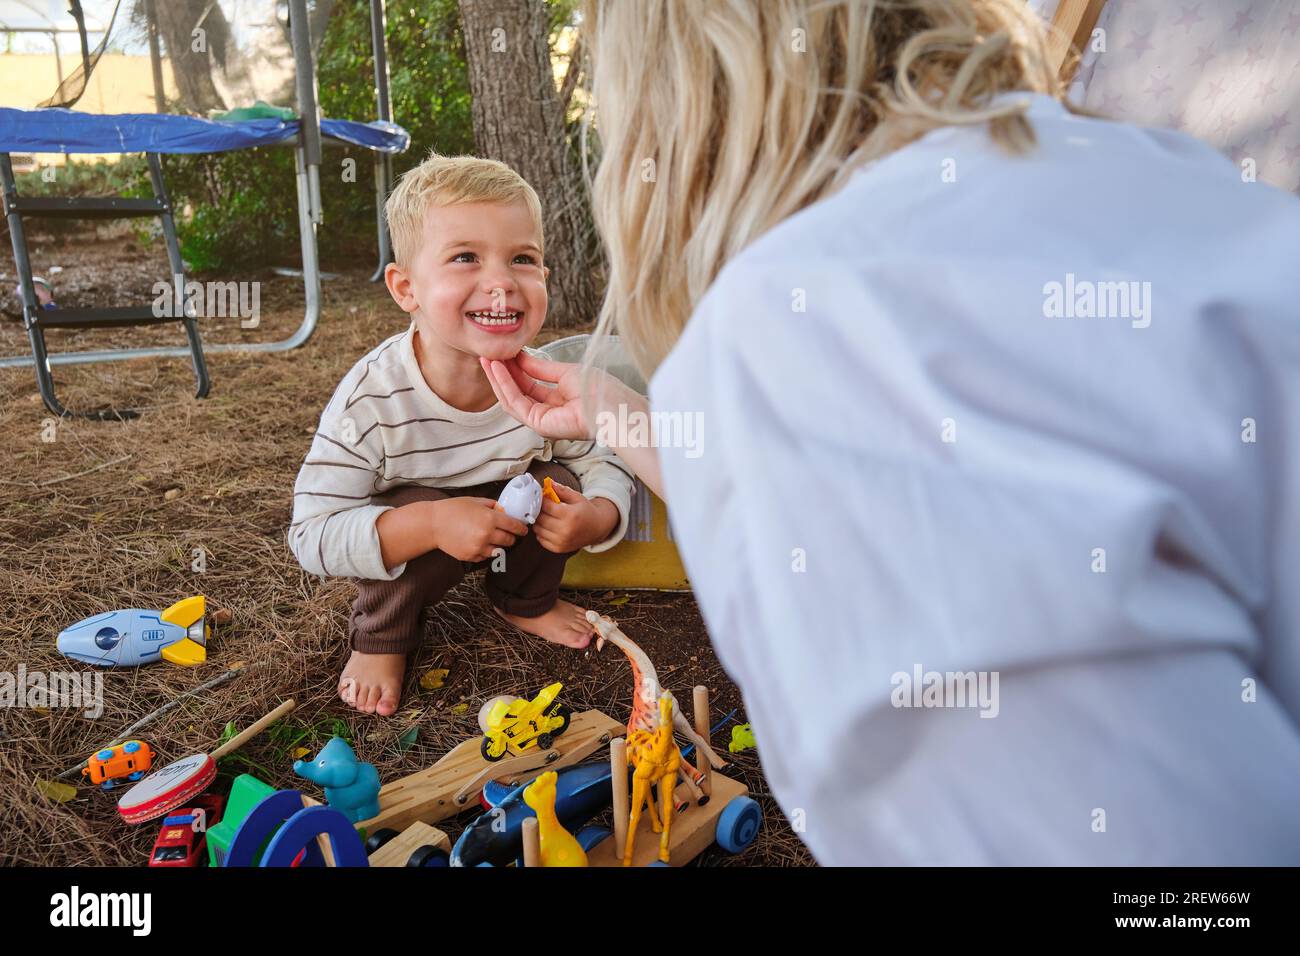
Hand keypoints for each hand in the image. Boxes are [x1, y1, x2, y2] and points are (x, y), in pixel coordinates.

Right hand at [430, 497, 528, 561]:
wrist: (432, 524)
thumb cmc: (453, 509)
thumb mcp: (475, 501)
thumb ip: (493, 506)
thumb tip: (505, 511)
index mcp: (490, 518)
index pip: (515, 526)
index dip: (521, 528)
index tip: (524, 530)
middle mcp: (487, 534)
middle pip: (509, 541)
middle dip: (511, 537)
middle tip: (508, 534)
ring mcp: (479, 547)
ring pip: (499, 551)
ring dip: (499, 546)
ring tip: (493, 539)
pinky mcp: (471, 557)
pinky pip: (485, 557)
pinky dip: (485, 552)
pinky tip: (480, 544)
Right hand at [480, 352, 623, 440]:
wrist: (611, 405)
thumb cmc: (599, 390)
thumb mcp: (565, 372)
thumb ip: (540, 368)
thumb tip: (521, 357)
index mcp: (558, 400)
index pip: (529, 384)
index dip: (514, 368)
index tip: (503, 352)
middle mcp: (548, 412)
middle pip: (517, 392)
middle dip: (502, 373)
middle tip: (488, 354)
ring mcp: (542, 420)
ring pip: (511, 398)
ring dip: (498, 378)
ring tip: (487, 358)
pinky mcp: (538, 424)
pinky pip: (515, 402)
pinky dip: (504, 385)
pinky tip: (497, 368)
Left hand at [533, 481, 618, 553]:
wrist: (597, 528)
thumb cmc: (586, 511)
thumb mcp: (577, 497)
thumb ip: (562, 490)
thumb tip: (548, 483)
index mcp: (570, 515)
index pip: (546, 506)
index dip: (541, 500)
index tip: (541, 496)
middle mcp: (565, 530)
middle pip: (540, 518)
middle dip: (538, 510)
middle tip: (542, 505)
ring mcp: (561, 541)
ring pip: (538, 529)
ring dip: (538, 521)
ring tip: (545, 515)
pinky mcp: (559, 549)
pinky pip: (540, 539)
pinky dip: (541, 532)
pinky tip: (548, 526)